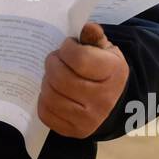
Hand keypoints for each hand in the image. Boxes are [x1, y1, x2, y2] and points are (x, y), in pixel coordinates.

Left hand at [37, 22, 129, 138]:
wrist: (114, 101)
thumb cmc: (105, 70)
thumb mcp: (106, 50)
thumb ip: (94, 37)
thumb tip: (87, 27)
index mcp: (113, 73)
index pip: (79, 59)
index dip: (67, 48)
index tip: (68, 46)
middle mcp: (103, 99)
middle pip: (61, 79)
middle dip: (52, 64)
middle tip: (55, 59)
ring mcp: (88, 119)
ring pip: (51, 96)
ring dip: (47, 81)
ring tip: (53, 75)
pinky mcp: (74, 131)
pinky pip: (46, 114)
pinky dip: (44, 100)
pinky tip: (52, 92)